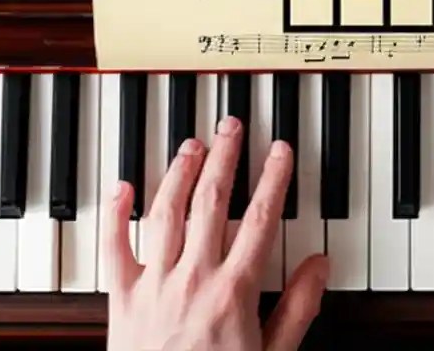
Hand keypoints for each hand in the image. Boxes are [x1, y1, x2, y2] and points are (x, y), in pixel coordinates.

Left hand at [104, 116, 328, 350]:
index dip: (273, 179)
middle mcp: (192, 279)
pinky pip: (112, 248)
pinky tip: (121, 186)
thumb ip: (299, 308)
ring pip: (165, 212)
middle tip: (231, 126)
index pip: (260, 220)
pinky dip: (114, 214)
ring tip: (191, 144)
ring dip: (178, 172)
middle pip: (210, 202)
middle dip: (224, 158)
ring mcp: (153, 285)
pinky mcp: (120, 299)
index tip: (279, 150)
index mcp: (234, 292)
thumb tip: (321, 265)